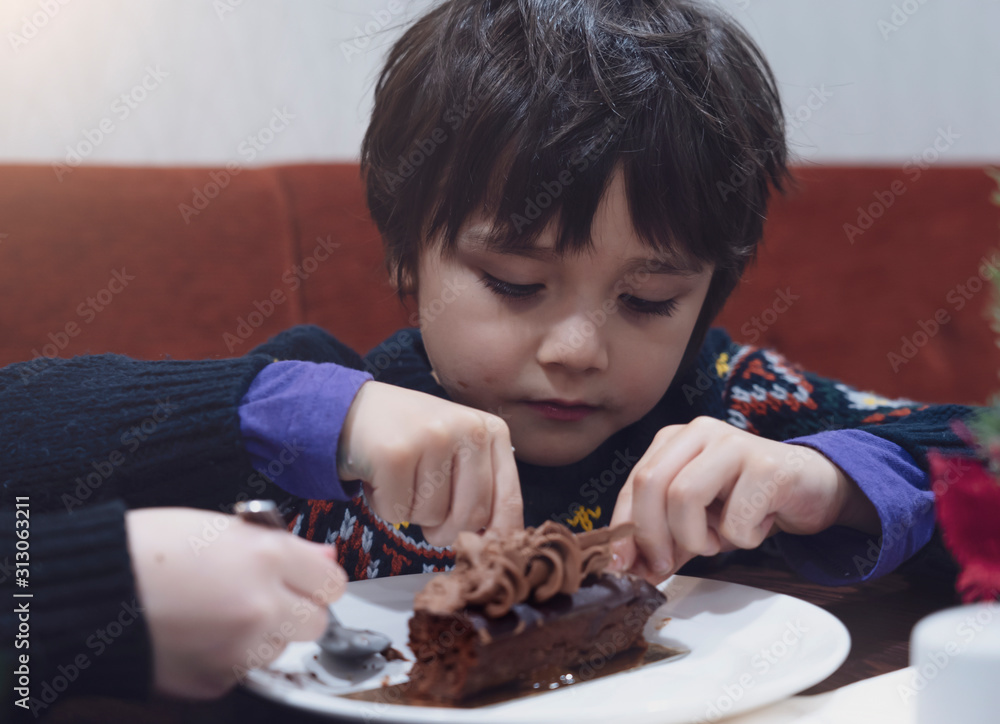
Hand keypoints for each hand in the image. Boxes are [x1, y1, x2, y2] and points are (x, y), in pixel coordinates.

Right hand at [126, 508, 346, 698]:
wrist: (89, 592)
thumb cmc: (146, 548)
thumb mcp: (221, 526)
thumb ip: (281, 545)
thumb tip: (322, 557)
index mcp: (266, 559)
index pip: (331, 581)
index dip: (316, 578)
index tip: (305, 577)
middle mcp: (261, 607)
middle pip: (316, 622)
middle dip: (297, 609)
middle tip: (266, 595)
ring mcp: (240, 648)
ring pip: (281, 648)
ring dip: (264, 634)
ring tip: (221, 612)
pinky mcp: (216, 680)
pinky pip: (244, 670)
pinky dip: (231, 656)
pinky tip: (200, 634)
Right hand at [336, 380, 523, 545]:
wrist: (353, 410)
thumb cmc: (411, 440)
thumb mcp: (458, 451)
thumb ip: (482, 487)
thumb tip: (497, 542)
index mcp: (492, 431)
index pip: (509, 499)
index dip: (499, 537)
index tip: (486, 554)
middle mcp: (469, 429)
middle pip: (472, 516)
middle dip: (445, 530)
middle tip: (424, 510)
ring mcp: (433, 437)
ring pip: (431, 517)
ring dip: (409, 511)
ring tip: (401, 478)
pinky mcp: (396, 453)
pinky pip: (397, 512)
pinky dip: (383, 505)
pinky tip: (380, 476)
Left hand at [608, 416, 878, 582]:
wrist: (812, 489)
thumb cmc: (747, 503)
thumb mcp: (698, 522)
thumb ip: (663, 541)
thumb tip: (628, 569)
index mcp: (674, 440)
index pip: (633, 483)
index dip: (624, 527)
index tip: (622, 565)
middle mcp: (699, 432)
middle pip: (651, 483)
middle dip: (652, 535)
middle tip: (664, 566)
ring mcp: (734, 443)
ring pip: (685, 496)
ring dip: (696, 537)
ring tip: (719, 541)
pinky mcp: (768, 465)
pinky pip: (735, 518)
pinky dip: (742, 538)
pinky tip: (758, 526)